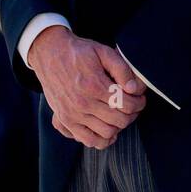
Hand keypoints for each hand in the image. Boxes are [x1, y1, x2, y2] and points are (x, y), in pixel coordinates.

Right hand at [29, 26, 146, 148]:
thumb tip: (134, 89)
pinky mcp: (64, 120)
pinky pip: (87, 140)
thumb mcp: (104, 52)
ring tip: (120, 114)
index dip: (139, 103)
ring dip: (119, 126)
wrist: (50, 54)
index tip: (140, 98)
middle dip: (132, 114)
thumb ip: (122, 70)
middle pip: (119, 121)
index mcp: (94, 86)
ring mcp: (72, 115)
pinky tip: (107, 128)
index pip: (127, 105)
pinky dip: (101, 139)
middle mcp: (83, 104)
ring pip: (106, 134)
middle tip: (134, 105)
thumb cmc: (80, 52)